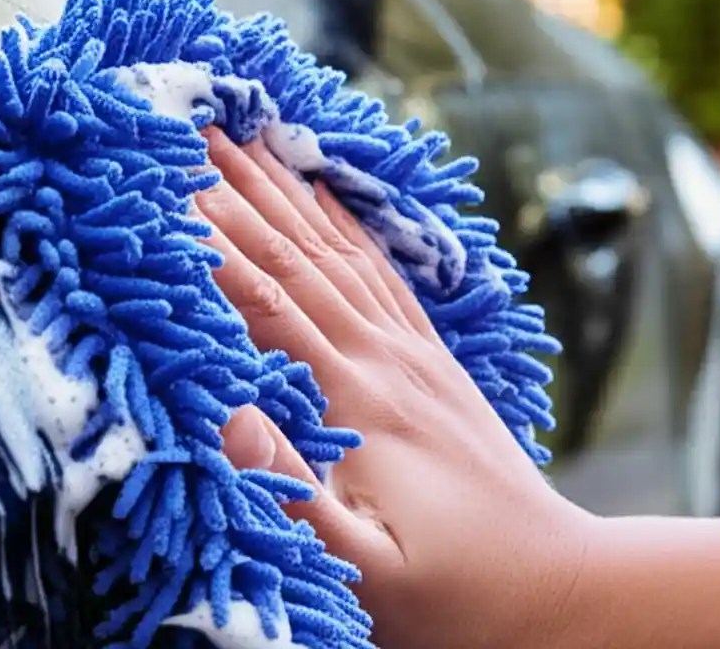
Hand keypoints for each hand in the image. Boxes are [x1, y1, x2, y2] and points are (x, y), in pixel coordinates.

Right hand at [195, 128, 593, 647]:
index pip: (267, 299)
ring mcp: (416, 357)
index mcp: (358, 402)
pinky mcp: (434, 366)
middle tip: (194, 124)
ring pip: (340, 252)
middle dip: (241, 189)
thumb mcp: (359, 569)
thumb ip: (292, 491)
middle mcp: (387, 361)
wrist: (556, 589)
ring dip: (288, 191)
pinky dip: (348, 225)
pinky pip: (383, 275)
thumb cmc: (449, 595)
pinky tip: (328, 195)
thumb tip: (230, 414)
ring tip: (249, 135)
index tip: (163, 185)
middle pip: (299, 255)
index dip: (212, 241)